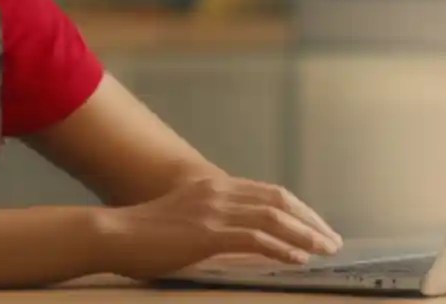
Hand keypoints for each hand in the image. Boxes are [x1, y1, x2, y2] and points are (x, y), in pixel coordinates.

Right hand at [91, 175, 343, 279]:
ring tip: (324, 251)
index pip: (269, 192)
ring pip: (273, 217)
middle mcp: (218, 191)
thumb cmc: (144, 235)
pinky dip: (281, 247)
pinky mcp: (207, 232)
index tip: (317, 227)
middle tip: (332, 241)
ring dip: (304, 234)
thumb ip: (214, 224)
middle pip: (278, 200)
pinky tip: (297, 259)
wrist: (114, 235)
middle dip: (310, 221)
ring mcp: (213, 210)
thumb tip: (247, 243)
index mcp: (215, 187)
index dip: (299, 209)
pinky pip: (255, 237)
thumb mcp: (185, 221)